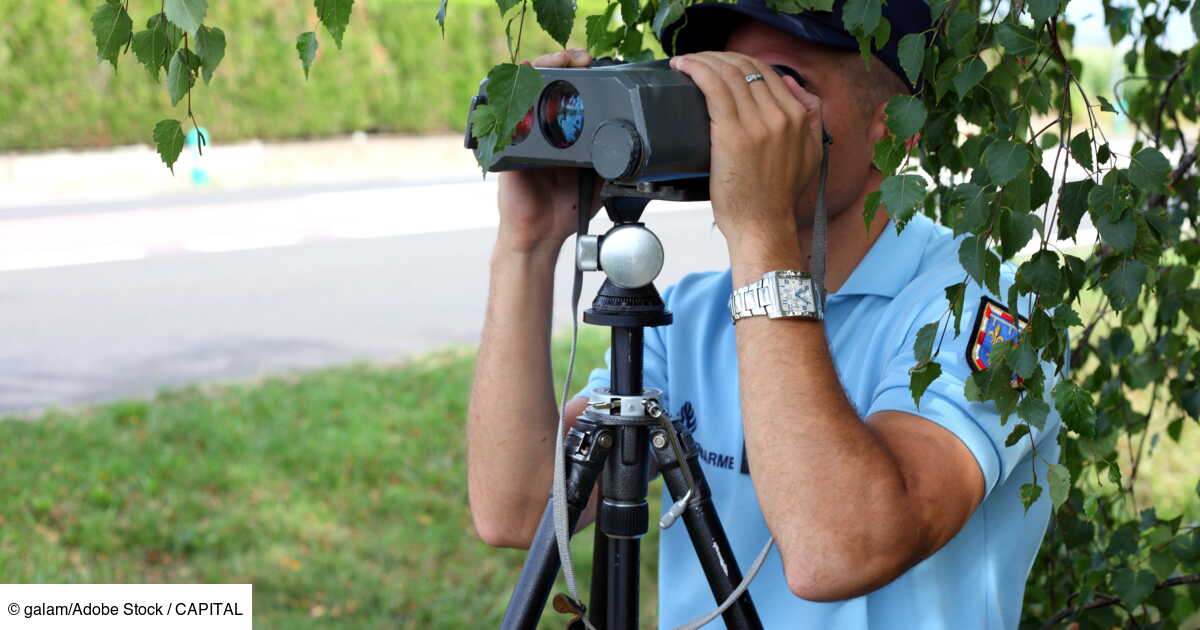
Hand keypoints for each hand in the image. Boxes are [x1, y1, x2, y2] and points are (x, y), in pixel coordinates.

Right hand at [496, 49, 602, 255]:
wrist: (542, 235)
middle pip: (547, 82)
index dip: (581, 74)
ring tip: (562, 62)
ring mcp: (522, 133)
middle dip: (564, 62)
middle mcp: (542, 128)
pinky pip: (509, 111)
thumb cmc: (566, 209)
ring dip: (544, 68)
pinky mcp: (508, 143)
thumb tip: (631, 136)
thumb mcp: (598, 178)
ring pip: (526, 88)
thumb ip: (610, 157)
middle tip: (583, 59)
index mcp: (564, 133)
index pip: (570, 92)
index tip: (598, 65)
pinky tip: (529, 76)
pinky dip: (516, 91)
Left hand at [669, 52, 823, 260]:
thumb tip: (792, 86)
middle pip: (746, 67)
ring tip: (686, 63)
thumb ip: (811, 119)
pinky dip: (697, 70)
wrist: (763, 227)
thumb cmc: (776, 198)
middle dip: (719, 57)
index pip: (766, 72)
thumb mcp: (811, 155)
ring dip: (703, 60)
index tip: (719, 64)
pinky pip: (714, 88)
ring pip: (729, 73)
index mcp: (798, 117)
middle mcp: (781, 116)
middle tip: (698, 61)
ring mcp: (756, 124)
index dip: (739, 61)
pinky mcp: (732, 134)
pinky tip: (683, 67)